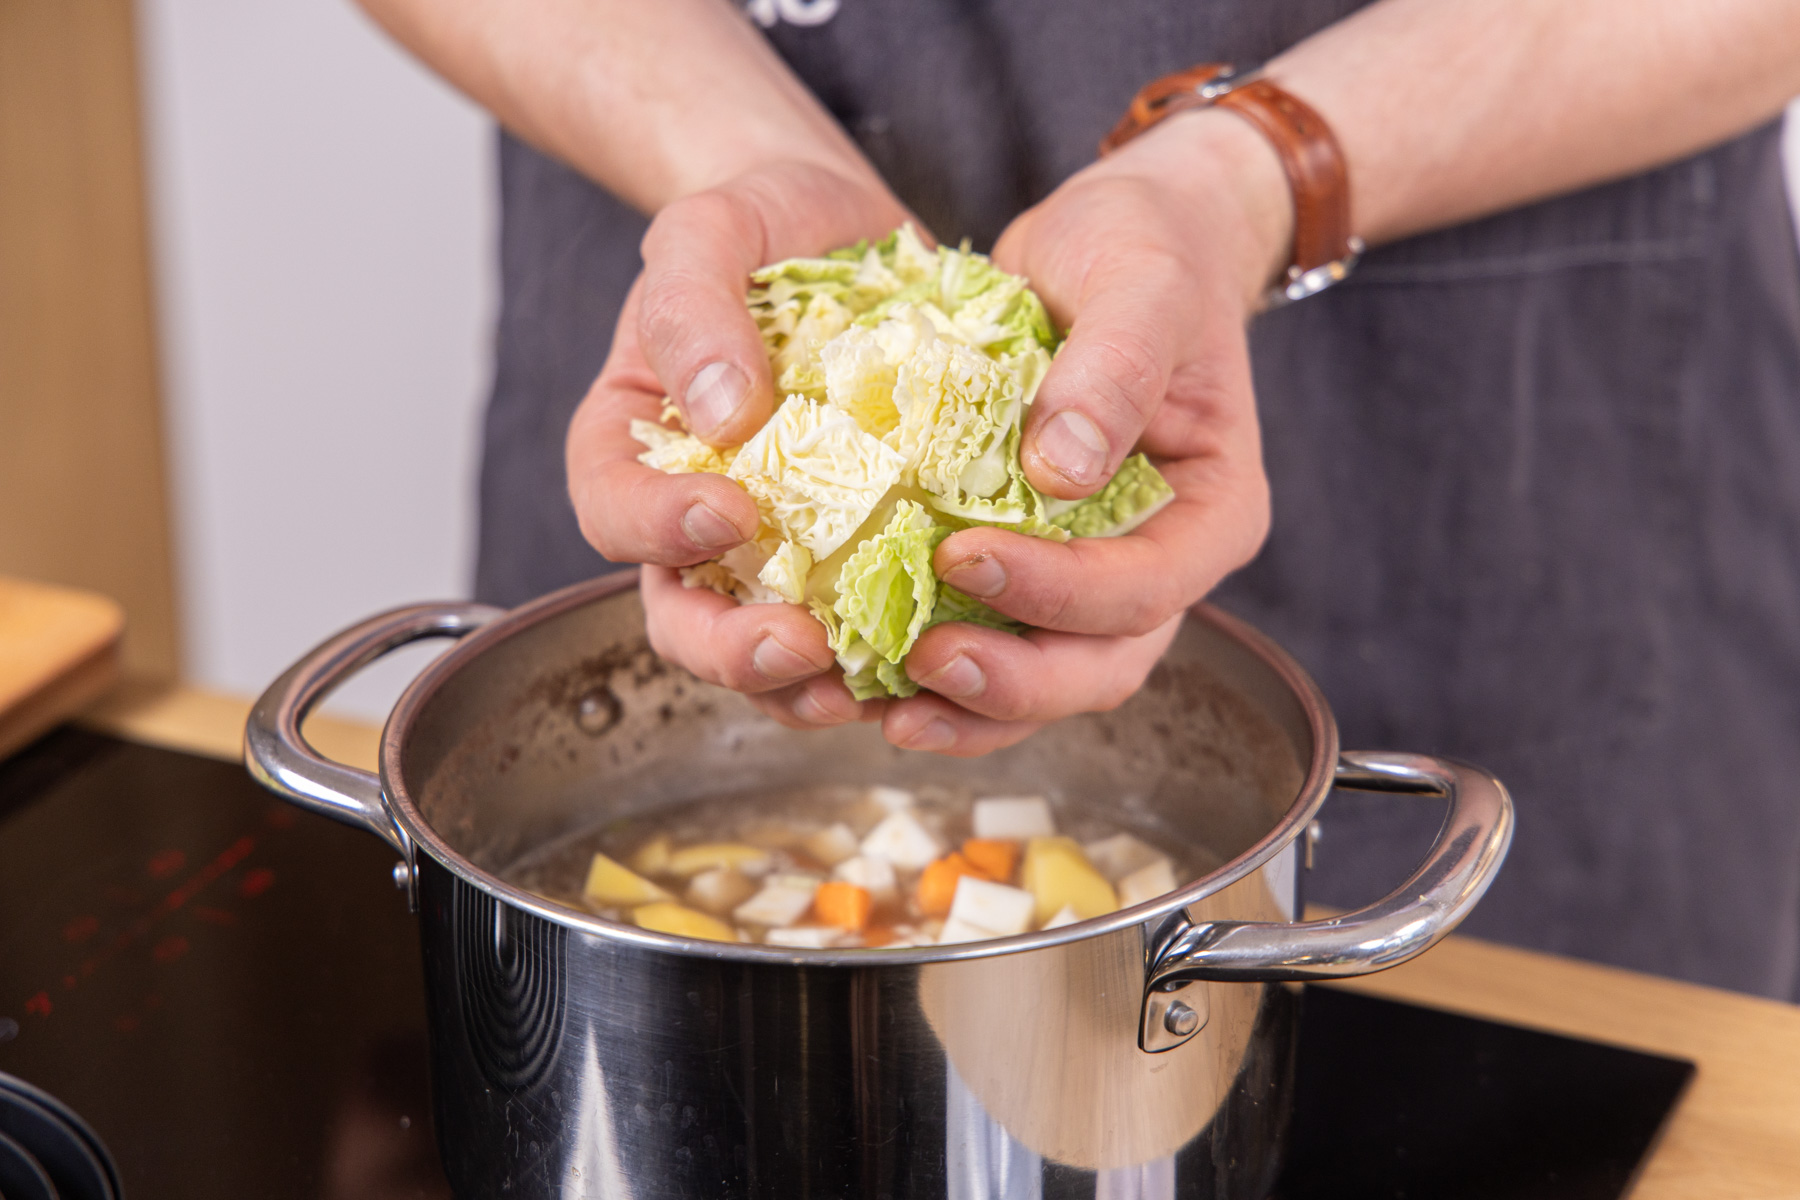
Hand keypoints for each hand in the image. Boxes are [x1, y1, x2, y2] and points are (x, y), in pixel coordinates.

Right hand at [565, 162, 913, 730]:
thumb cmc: (760, 224)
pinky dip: (887, 656)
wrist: (847, 230)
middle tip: (798, 645)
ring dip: (810, 684)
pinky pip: (858, 627)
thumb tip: (718, 412)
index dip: (658, 531)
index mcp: (631, 447)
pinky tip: (930, 652)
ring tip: (868, 681)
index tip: (728, 512)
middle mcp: (692, 516)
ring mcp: (776, 547)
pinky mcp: (855, 554)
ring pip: (768, 651)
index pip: (614, 512)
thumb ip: (690, 307)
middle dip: (734, 652)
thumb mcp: (710, 230)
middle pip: (682, 618)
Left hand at [877, 110, 1295, 755]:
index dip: (1059, 591)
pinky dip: (932, 673)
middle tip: (920, 662)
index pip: (1145, 588)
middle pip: (1099, 665)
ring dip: (967, 706)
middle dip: (1011, 683)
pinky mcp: (1028, 567)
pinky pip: (991, 641)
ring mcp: (1091, 575)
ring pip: (1044, 678)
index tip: (965, 554)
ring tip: (883, 707)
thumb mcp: (1142, 284)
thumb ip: (1115, 369)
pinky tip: (863, 675)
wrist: (1119, 240)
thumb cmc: (1146, 251)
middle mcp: (1157, 565)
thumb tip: (1061, 471)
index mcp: (1210, 514)